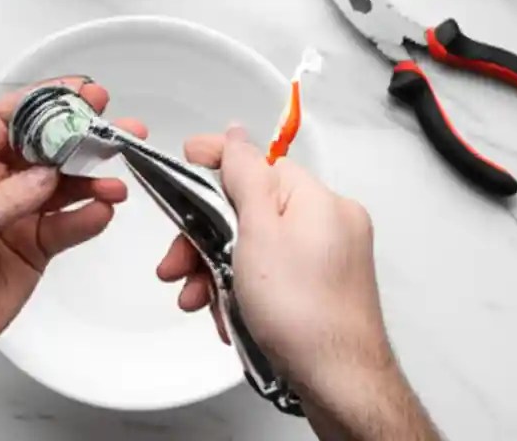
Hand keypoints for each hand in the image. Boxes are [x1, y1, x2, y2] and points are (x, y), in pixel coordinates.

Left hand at [0, 77, 145, 362]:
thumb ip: (8, 198)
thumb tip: (47, 174)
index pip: (7, 120)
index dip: (41, 101)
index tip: (75, 92)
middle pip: (45, 148)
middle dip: (79, 135)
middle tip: (113, 127)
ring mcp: (21, 215)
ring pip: (65, 186)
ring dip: (93, 179)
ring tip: (117, 181)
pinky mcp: (37, 245)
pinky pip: (70, 224)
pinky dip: (89, 217)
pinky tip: (103, 211)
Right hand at [155, 126, 391, 394]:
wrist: (339, 381)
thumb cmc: (303, 312)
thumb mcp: (258, 231)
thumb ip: (244, 175)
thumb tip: (236, 134)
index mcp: (318, 200)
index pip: (260, 161)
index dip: (217, 160)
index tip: (187, 156)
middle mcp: (329, 223)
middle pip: (251, 210)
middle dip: (205, 238)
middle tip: (177, 263)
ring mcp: (328, 259)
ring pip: (256, 247)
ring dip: (216, 270)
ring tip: (196, 298)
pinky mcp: (322, 290)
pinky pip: (271, 275)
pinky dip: (243, 290)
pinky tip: (226, 314)